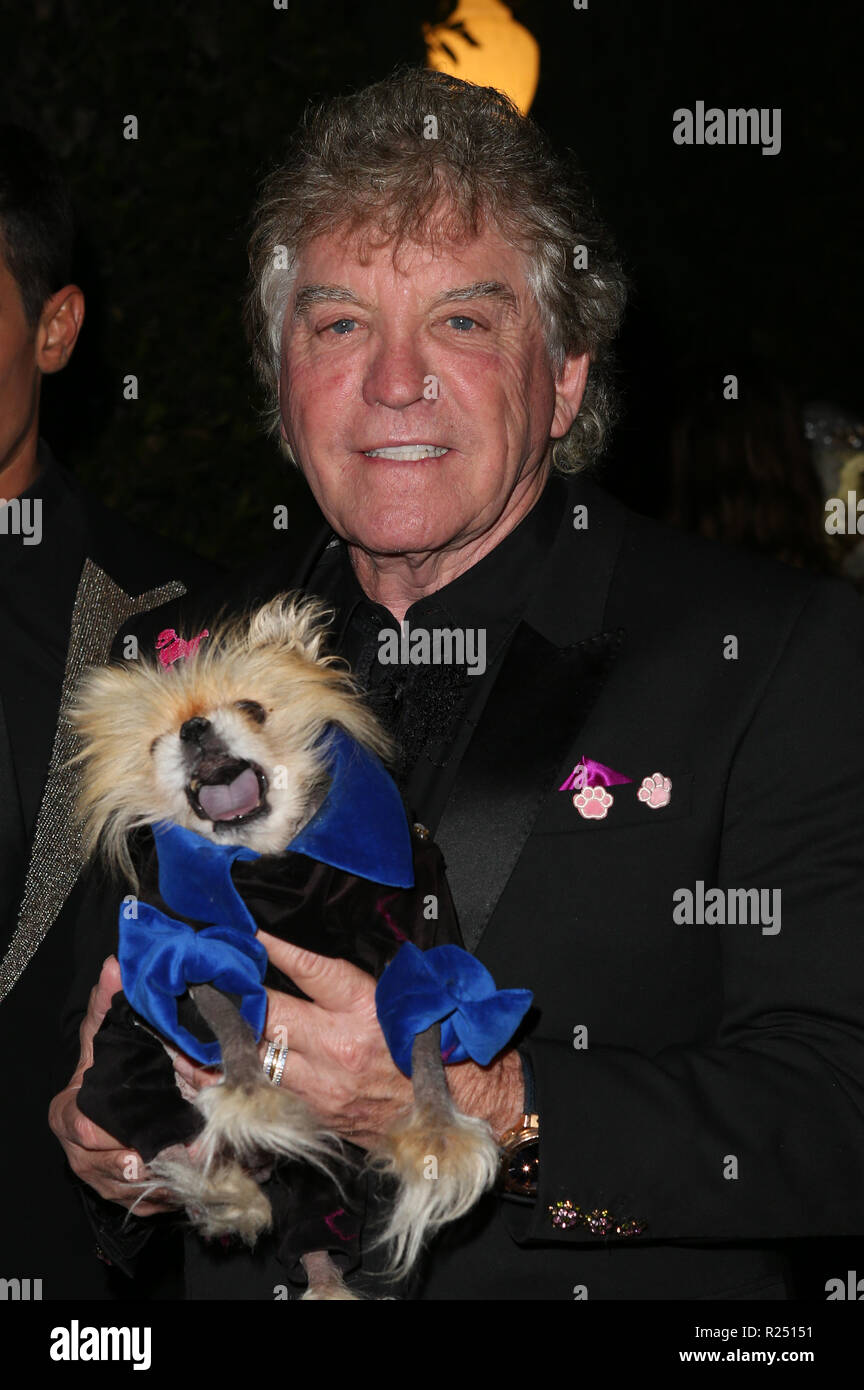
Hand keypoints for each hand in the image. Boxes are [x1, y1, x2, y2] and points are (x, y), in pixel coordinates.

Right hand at [48, 956, 177, 1214]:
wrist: (103, 1108)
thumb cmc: (104, 1069)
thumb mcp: (102, 1036)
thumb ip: (108, 1004)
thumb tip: (117, 963)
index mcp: (68, 1114)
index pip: (79, 1128)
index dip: (104, 1139)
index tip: (132, 1145)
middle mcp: (80, 1152)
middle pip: (108, 1167)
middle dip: (144, 1164)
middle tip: (178, 1158)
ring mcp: (101, 1178)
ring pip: (130, 1189)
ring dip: (162, 1182)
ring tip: (194, 1173)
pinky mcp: (124, 1195)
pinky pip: (145, 1203)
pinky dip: (169, 1197)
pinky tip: (194, 1187)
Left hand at [174, 934, 524, 1147]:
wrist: (456, 1107)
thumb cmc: (430, 1043)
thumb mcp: (401, 997)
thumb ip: (356, 978)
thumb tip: (310, 956)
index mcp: (364, 1010)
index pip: (311, 970)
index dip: (277, 950)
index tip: (249, 935)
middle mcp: (338, 1048)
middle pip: (270, 1016)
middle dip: (235, 996)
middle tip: (204, 976)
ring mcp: (323, 1086)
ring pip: (259, 1059)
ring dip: (226, 1041)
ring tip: (192, 1023)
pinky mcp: (316, 1113)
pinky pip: (267, 1091)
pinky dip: (239, 1077)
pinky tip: (209, 1067)